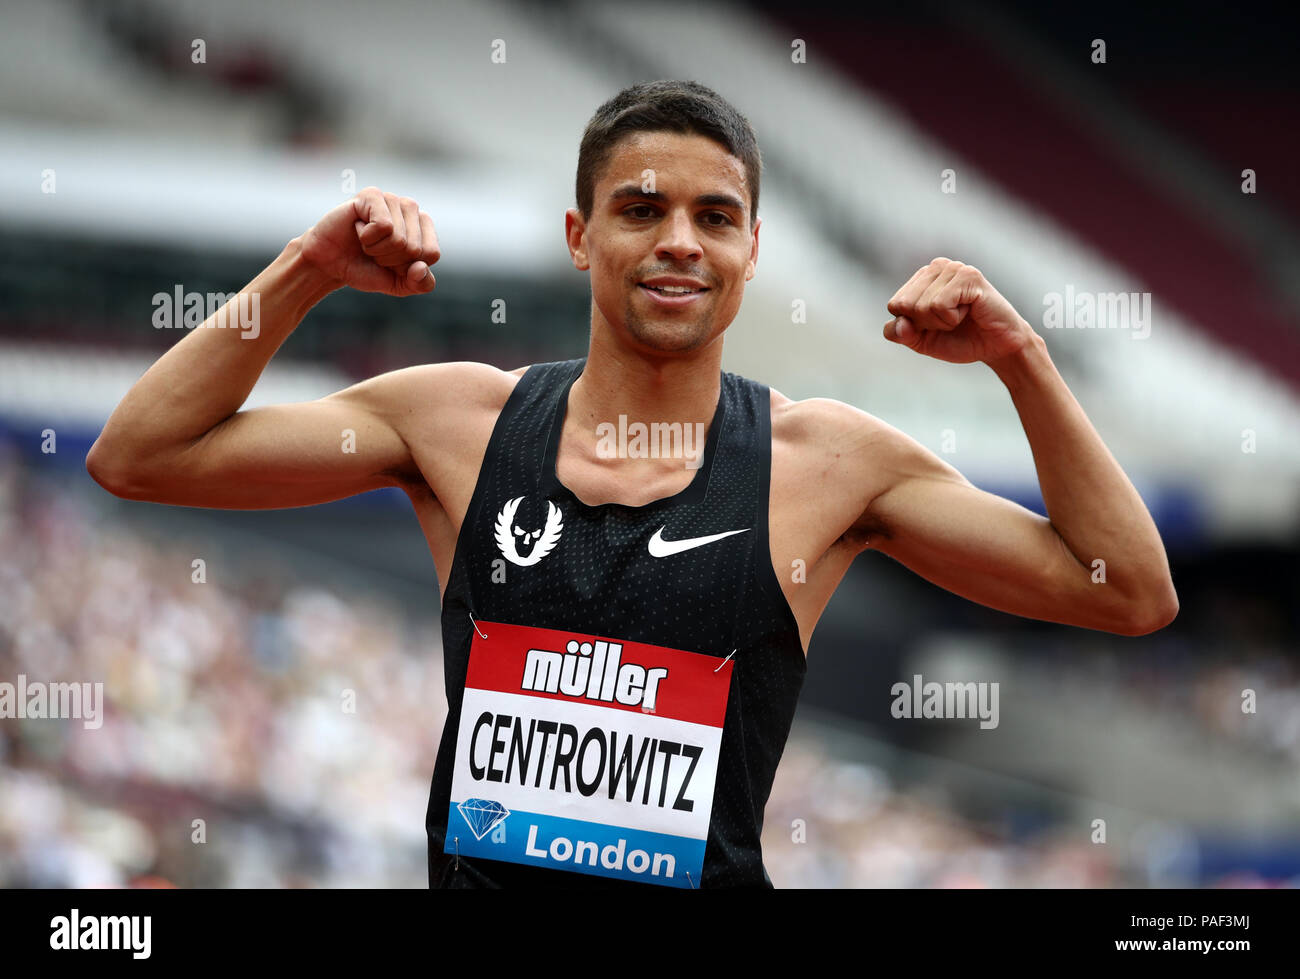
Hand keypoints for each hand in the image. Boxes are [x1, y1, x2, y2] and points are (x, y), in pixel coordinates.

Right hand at [299, 187, 440, 295]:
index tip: (391, 261)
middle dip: (390, 259)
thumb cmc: (366, 268)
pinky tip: (358, 229)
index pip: (431, 253)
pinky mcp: (373, 195)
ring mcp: (392, 199)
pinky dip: (368, 237)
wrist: (330, 263)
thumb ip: (421, 284)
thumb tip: (421, 267)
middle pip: (415, 248)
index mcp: (424, 227)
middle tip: (374, 251)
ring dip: (377, 249)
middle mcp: (411, 208)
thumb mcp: (400, 284)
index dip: (408, 267)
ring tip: (366, 241)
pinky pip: (383, 226)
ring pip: (399, 238)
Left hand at [884, 258, 1034, 364]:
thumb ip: (901, 334)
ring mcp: (953, 268)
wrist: (997, 347)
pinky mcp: (968, 275)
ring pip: (922, 306)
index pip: (895, 305)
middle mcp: (935, 267)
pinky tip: (969, 311)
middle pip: (905, 305)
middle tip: (951, 322)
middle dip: (926, 324)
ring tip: (962, 316)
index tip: (937, 325)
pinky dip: (952, 318)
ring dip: (942, 322)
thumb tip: (897, 324)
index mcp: (921, 278)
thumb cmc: (960, 340)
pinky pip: (940, 305)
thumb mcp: (921, 341)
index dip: (913, 325)